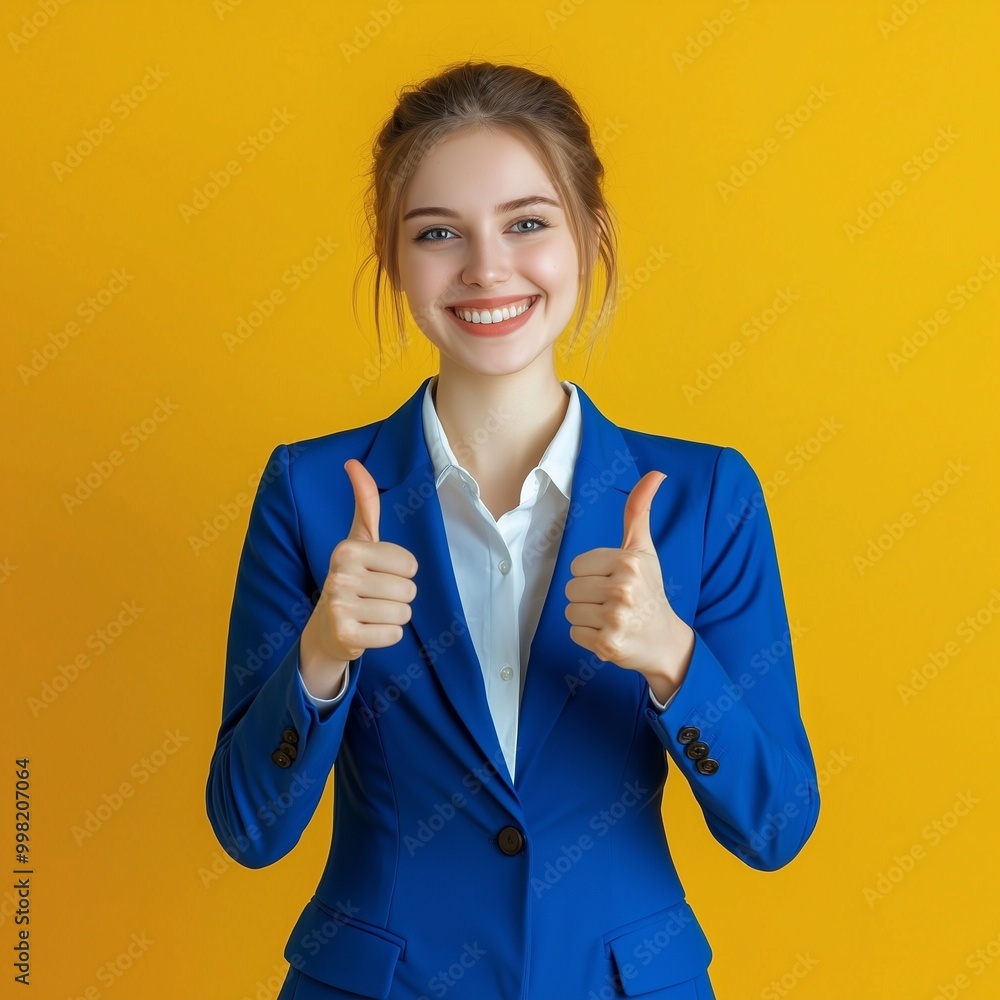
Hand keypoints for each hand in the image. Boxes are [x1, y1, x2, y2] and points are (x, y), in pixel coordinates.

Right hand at [300, 459, 418, 692]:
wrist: (327, 627)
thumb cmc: (353, 576)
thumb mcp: (359, 539)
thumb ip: (365, 502)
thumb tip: (354, 463)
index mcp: (347, 549)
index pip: (409, 563)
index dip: (402, 571)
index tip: (380, 573)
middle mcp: (339, 575)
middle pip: (408, 590)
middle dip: (399, 597)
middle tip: (375, 597)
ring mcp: (339, 607)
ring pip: (403, 614)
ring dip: (393, 616)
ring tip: (372, 612)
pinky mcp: (345, 636)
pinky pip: (393, 635)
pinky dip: (386, 636)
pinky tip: (368, 630)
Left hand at [564, 471, 693, 697]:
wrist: (666, 641)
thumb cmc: (649, 591)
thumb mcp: (644, 550)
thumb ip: (639, 511)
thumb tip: (656, 474)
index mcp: (629, 562)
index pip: (577, 566)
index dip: (592, 575)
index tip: (614, 582)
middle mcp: (624, 589)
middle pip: (571, 588)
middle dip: (588, 596)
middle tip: (613, 603)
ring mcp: (616, 619)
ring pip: (571, 611)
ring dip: (586, 617)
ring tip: (611, 618)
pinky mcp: (609, 644)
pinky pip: (575, 633)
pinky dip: (588, 637)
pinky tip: (610, 634)